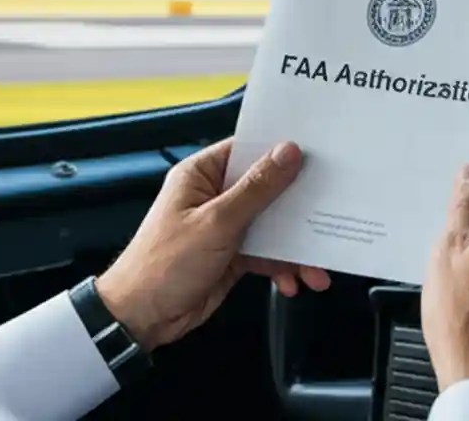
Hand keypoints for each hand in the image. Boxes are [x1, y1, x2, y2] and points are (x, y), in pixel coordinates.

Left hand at [97, 138, 330, 350]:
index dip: (280, 152)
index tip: (315, 155)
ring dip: (295, 246)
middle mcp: (214, 196)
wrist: (141, 318)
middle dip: (297, 207)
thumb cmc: (162, 264)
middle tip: (327, 213)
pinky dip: (282, 267)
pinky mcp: (232, 255)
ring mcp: (224, 227)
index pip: (247, 150)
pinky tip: (293, 280)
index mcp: (202, 174)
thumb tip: (286, 154)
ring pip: (272, 226)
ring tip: (316, 265)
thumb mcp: (216, 222)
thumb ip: (256, 189)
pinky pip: (267, 254)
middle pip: (267, 189)